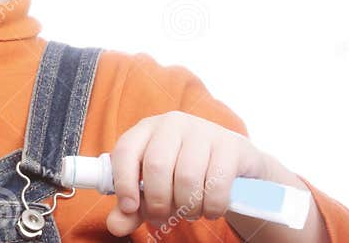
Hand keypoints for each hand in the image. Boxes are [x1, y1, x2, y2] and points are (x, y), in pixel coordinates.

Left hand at [106, 110, 271, 235]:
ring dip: (186, 206)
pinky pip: (217, 184)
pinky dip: (211, 206)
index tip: (129, 208)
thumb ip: (133, 208)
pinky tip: (210, 209)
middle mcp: (172, 123)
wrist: (233, 161)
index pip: (125, 150)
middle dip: (157, 201)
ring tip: (188, 212)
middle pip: (157, 166)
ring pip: (186, 176)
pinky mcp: (230, 145)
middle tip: (163, 216)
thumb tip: (115, 226)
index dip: (124, 182)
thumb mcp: (154, 187)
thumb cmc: (184, 172)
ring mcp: (203, 131)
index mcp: (147, 129)